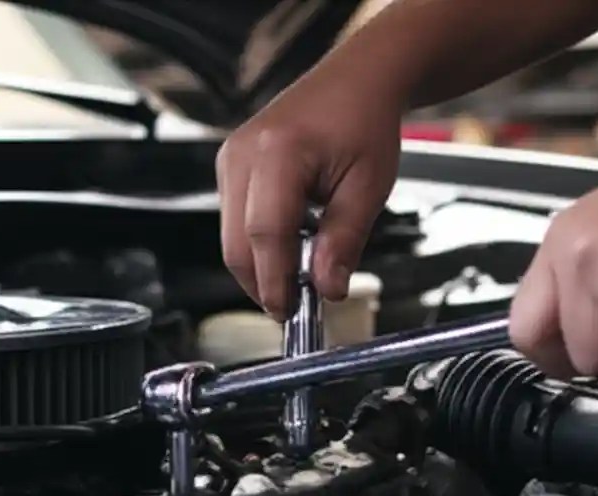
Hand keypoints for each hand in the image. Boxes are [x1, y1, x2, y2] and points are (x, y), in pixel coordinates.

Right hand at [216, 72, 401, 319]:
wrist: (354, 82)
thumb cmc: (364, 123)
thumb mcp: (369, 188)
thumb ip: (344, 241)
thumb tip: (327, 290)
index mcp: (279, 152)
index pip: (266, 233)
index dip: (275, 280)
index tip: (290, 312)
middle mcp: (243, 153)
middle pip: (237, 243)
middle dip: (263, 283)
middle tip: (294, 308)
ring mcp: (230, 158)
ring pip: (230, 237)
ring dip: (261, 266)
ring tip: (299, 275)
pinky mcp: (229, 166)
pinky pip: (233, 221)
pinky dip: (257, 244)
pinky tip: (290, 246)